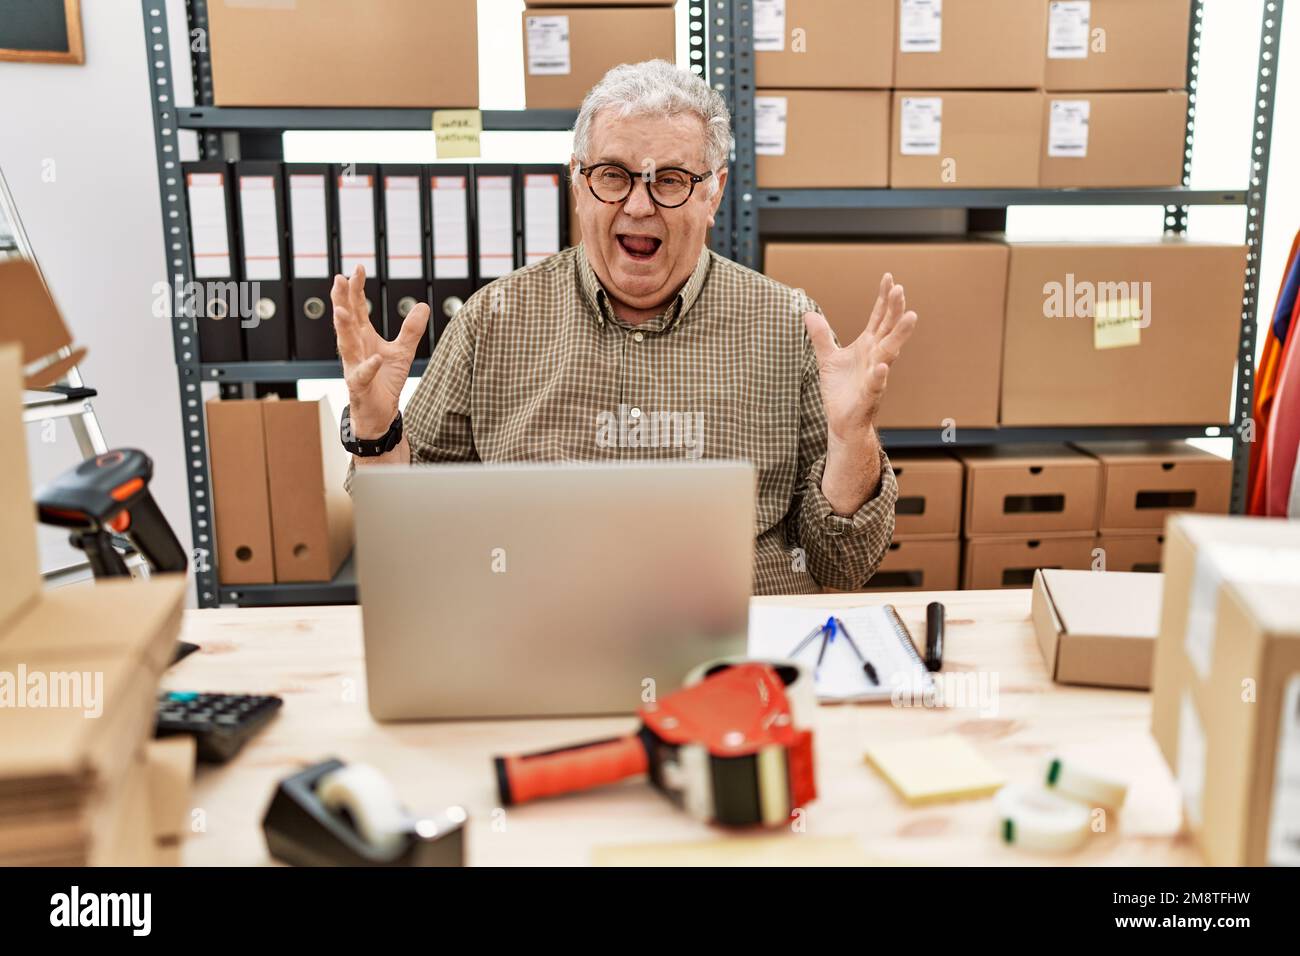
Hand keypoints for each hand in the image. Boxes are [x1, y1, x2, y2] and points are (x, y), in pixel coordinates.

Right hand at [331, 265, 428, 437]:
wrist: (380, 412)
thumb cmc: (385, 381)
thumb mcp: (403, 352)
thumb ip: (411, 330)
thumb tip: (423, 305)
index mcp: (363, 337)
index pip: (357, 308)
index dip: (356, 289)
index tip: (358, 268)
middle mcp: (355, 348)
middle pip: (346, 321)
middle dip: (342, 300)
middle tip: (339, 279)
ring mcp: (354, 366)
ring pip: (345, 345)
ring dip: (343, 328)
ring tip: (342, 311)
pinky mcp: (359, 386)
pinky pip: (362, 375)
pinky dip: (369, 366)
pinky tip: (375, 357)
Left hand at [804, 273, 917, 449]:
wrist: (842, 421)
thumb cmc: (840, 391)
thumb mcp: (827, 359)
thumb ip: (821, 336)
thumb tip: (808, 314)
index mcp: (867, 346)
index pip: (879, 317)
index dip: (884, 298)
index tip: (890, 278)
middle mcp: (875, 357)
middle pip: (888, 329)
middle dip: (895, 310)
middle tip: (900, 290)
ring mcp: (875, 375)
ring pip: (890, 352)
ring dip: (899, 335)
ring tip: (910, 317)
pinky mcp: (869, 395)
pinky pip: (876, 383)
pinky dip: (879, 375)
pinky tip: (882, 366)